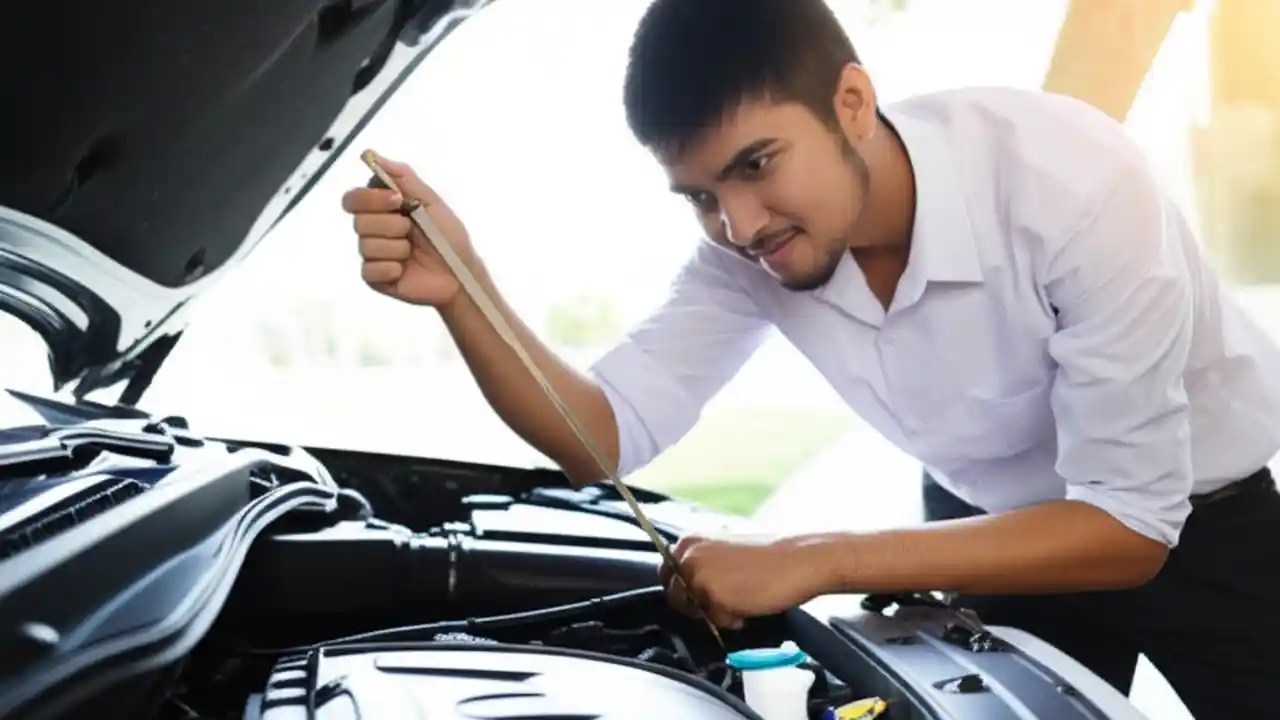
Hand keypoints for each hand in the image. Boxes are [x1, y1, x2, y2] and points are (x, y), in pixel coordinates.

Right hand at [340, 152, 474, 306]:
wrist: (461, 273)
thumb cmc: (448, 236)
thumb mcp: (430, 201)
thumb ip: (403, 177)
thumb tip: (370, 153)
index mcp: (381, 209)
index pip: (354, 198)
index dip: (371, 199)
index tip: (397, 200)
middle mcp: (372, 230)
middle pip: (359, 221)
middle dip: (391, 226)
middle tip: (411, 232)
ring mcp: (371, 255)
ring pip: (366, 246)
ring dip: (397, 248)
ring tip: (413, 253)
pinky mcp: (374, 278)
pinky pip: (369, 270)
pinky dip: (391, 268)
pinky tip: (404, 270)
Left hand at [660, 534, 826, 629]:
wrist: (797, 561)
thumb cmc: (768, 557)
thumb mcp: (724, 551)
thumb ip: (701, 564)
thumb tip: (686, 587)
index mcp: (689, 541)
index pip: (667, 576)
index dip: (685, 590)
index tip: (702, 595)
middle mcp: (687, 555)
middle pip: (675, 597)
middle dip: (696, 605)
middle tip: (724, 601)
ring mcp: (697, 575)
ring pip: (694, 611)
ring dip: (715, 612)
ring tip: (741, 600)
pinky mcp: (712, 595)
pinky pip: (714, 621)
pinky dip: (730, 620)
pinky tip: (748, 605)